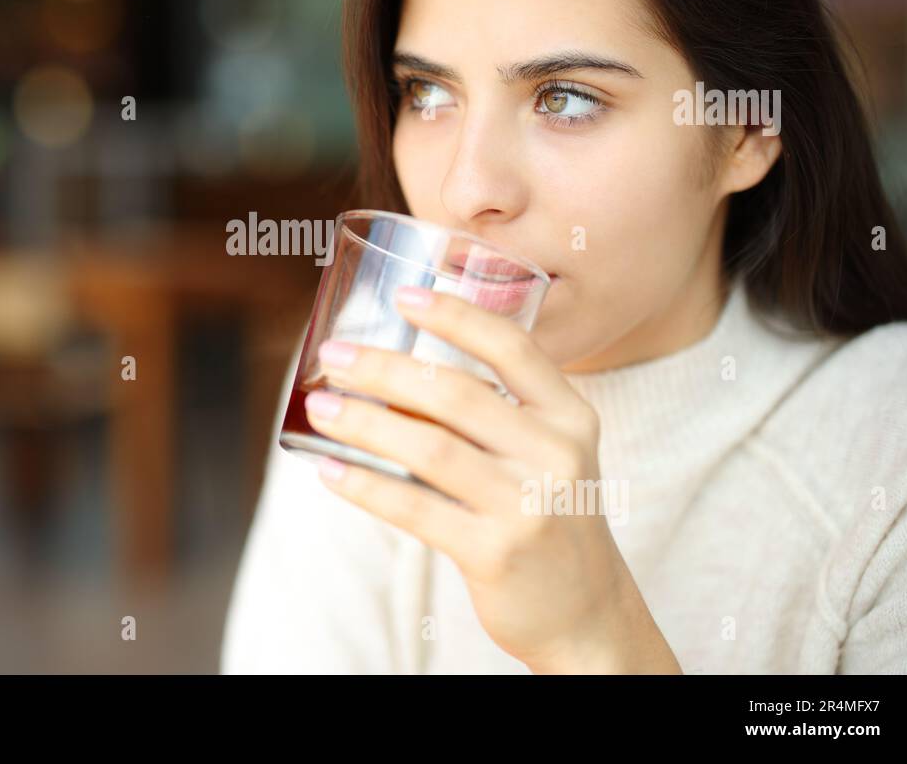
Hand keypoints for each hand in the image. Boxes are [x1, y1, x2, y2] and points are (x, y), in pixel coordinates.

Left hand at [303, 285, 680, 673]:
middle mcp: (555, 455)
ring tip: (320, 407)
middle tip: (333, 355)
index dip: (456, 316)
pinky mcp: (495, 553)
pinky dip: (365, 486)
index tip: (404, 295)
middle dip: (385, 368)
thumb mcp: (547, 453)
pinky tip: (331, 470)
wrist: (586, 611)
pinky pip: (414, 509)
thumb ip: (496, 412)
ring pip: (428, 448)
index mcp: (570, 416)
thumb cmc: (546, 515)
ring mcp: (527, 506)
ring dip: (364, 423)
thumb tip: (394, 369)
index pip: (512, 348)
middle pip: (456, 394)